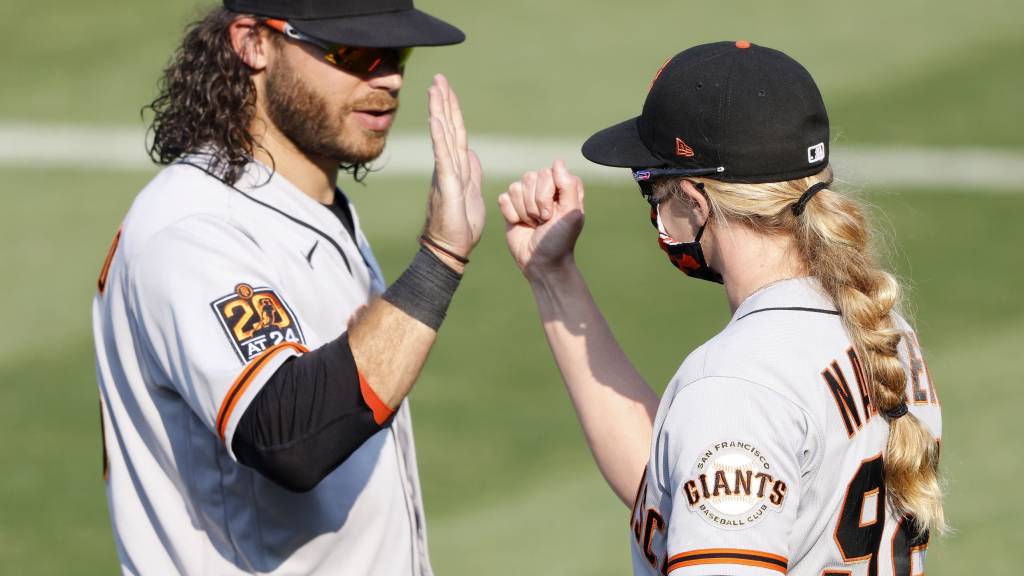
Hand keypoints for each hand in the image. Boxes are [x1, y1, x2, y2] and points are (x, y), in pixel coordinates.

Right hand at [423, 74, 483, 271]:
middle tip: (439, 78)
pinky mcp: (446, 185)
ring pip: (444, 137)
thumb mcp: (472, 193)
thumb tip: (471, 153)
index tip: (447, 90)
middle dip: (444, 102)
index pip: (456, 133)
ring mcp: (445, 174)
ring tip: (435, 89)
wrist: (451, 248)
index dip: (452, 111)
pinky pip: (443, 157)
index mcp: (457, 168)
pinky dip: (440, 138)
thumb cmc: (461, 225)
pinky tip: (436, 120)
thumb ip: (470, 172)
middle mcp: (448, 166)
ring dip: (440, 112)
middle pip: (448, 128)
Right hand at [498, 159, 584, 280]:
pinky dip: (511, 214)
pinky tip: (520, 224)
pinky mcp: (511, 206)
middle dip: (534, 204)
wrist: (541, 262)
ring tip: (533, 223)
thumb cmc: (559, 240)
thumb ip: (568, 186)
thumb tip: (557, 162)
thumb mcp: (572, 214)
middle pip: (530, 177)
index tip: (552, 214)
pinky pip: (503, 198)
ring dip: (523, 211)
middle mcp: (545, 188)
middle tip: (543, 221)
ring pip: (515, 187)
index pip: (548, 172)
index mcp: (563, 187)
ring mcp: (527, 196)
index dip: (546, 194)